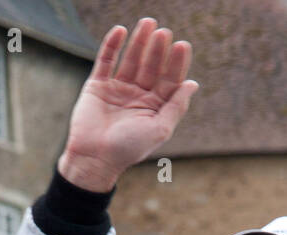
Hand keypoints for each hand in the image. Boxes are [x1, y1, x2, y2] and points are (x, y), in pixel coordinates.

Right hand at [57, 18, 198, 191]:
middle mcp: (138, 94)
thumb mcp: (159, 129)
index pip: (169, 79)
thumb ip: (176, 107)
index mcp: (155, 106)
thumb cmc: (129, 149)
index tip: (182, 45)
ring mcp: (118, 88)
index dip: (176, 62)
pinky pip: (106, 61)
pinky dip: (112, 45)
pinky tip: (121, 31)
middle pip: (151, 65)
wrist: (94, 158)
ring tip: (148, 23)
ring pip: (131, 59)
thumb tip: (193, 84)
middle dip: (158, 49)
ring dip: (139, 41)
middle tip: (164, 33)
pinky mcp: (97, 85)